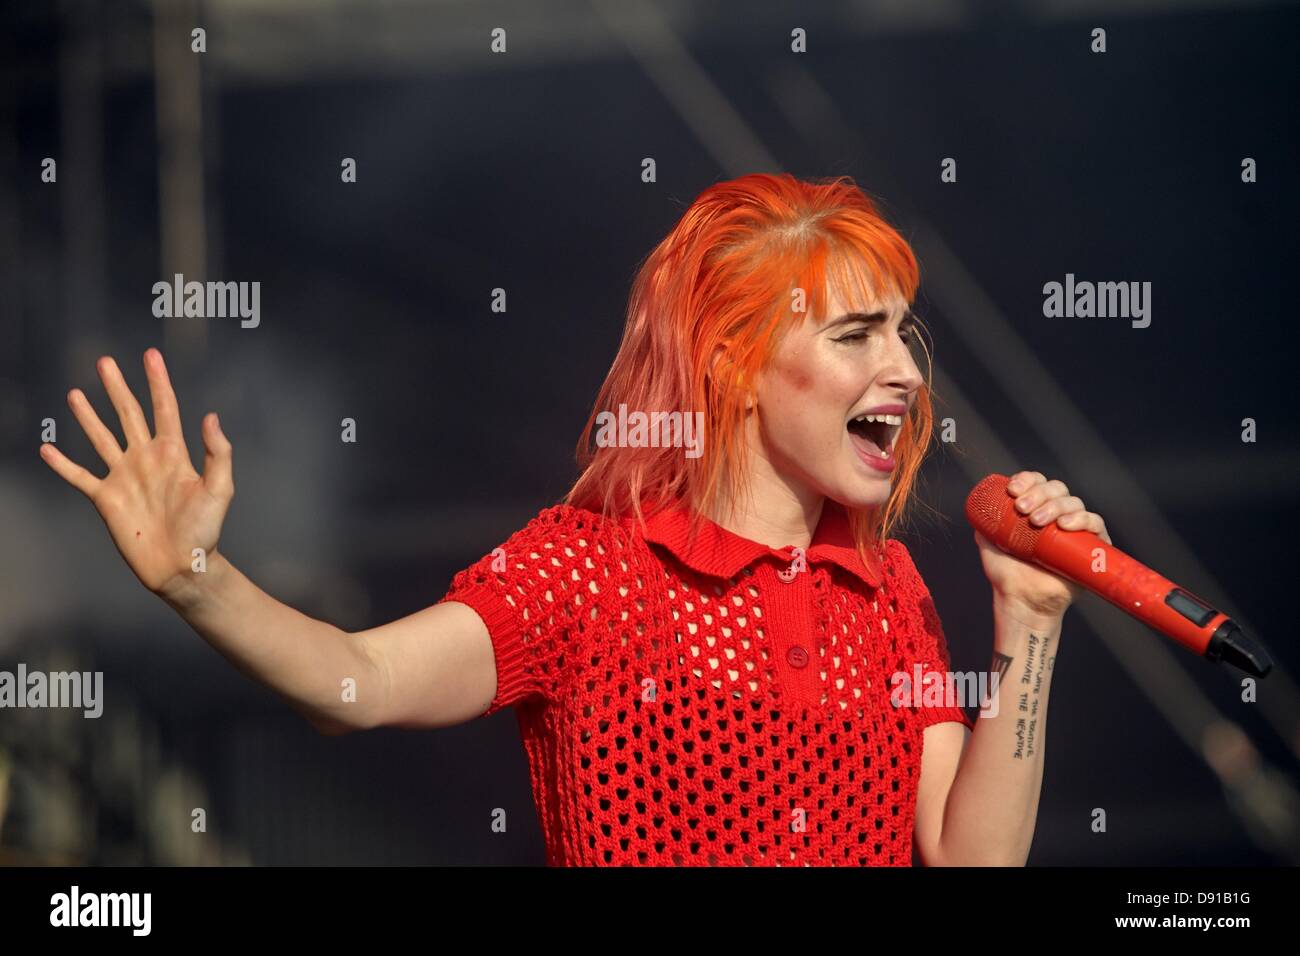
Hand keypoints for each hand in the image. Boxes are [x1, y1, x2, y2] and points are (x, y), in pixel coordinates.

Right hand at [39, 349, 234, 599]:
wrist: (181, 565)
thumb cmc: (205, 529)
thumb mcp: (219, 488)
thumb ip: (218, 452)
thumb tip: (211, 417)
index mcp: (174, 453)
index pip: (164, 409)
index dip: (158, 382)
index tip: (151, 355)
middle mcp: (146, 459)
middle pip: (128, 415)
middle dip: (118, 388)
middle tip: (105, 362)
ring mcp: (124, 477)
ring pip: (101, 438)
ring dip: (88, 416)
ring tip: (76, 393)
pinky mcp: (106, 499)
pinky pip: (79, 477)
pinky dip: (63, 464)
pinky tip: (47, 448)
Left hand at [974, 470, 1111, 624]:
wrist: (1021, 601)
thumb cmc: (1007, 573)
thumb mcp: (989, 541)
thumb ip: (984, 521)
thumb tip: (980, 505)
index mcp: (1037, 509)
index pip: (1038, 483)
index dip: (1027, 480)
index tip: (1012, 490)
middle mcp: (1058, 515)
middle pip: (1056, 488)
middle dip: (1038, 493)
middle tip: (1022, 508)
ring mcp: (1076, 529)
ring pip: (1074, 502)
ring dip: (1055, 506)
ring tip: (1037, 521)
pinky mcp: (1094, 546)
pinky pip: (1095, 523)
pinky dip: (1082, 518)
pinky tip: (1064, 524)